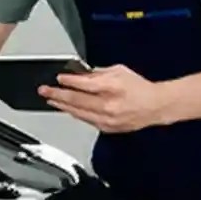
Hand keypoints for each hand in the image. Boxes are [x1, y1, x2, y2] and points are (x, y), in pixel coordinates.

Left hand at [38, 64, 171, 132]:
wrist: (156, 106)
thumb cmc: (140, 88)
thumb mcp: (119, 71)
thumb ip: (97, 73)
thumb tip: (79, 75)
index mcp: (112, 87)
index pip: (84, 84)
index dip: (68, 81)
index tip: (58, 78)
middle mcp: (109, 104)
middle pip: (76, 100)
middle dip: (57, 94)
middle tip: (44, 90)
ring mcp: (107, 119)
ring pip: (78, 113)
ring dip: (62, 106)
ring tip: (51, 100)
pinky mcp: (107, 128)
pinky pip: (86, 120)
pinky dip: (75, 113)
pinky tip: (67, 109)